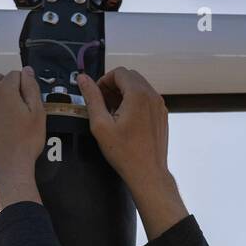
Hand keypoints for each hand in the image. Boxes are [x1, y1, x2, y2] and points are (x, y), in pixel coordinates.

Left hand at [0, 68, 44, 217]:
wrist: (8, 167)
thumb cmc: (25, 142)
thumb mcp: (37, 113)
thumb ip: (31, 88)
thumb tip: (26, 71)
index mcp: (3, 90)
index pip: (15, 74)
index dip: (24, 83)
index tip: (29, 96)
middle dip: (6, 82)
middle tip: (17, 99)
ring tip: (4, 106)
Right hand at [77, 67, 185, 238]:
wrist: (148, 173)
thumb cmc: (125, 153)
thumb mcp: (101, 125)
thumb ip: (92, 98)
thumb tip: (83, 79)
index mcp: (138, 95)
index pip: (119, 72)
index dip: (104, 80)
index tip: (97, 95)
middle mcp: (152, 96)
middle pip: (130, 77)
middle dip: (114, 85)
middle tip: (102, 103)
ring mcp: (160, 106)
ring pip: (140, 87)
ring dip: (124, 93)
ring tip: (112, 113)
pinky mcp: (162, 115)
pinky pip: (147, 99)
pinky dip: (135, 102)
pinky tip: (125, 119)